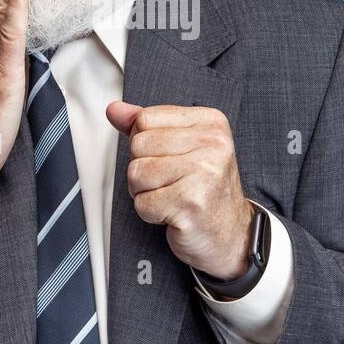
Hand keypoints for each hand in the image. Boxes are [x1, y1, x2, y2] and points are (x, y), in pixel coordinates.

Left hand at [105, 102, 255, 279]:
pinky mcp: (192, 203)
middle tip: (170, 183)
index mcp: (210, 122)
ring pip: (136, 173)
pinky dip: (150, 213)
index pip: (145, 119)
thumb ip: (147, 127)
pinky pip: (143, 204)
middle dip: (143, 170)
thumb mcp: (180, 148)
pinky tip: (173, 212)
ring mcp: (204, 173)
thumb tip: (114, 110)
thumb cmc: (203, 190)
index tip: (169, 159)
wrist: (229, 233)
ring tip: (171, 196)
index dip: (145, 144)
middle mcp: (212, 143)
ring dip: (145, 192)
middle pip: (138, 145)